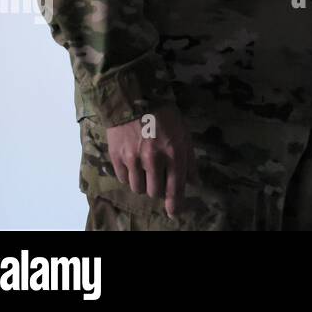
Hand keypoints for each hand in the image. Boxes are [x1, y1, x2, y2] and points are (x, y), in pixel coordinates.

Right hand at [105, 104, 195, 219]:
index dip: (175, 204)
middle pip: (154, 192)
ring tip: (145, 169)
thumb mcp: (184, 133)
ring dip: (142, 183)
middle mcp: (154, 158)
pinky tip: (132, 164)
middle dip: (157, 189)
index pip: (175, 187)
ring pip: (137, 188)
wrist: (134, 98)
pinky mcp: (117, 157)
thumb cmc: (164, 114)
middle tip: (158, 178)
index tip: (175, 213)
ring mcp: (133, 158)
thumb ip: (189, 159)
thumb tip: (194, 182)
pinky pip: (122, 179)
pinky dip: (128, 176)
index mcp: (174, 152)